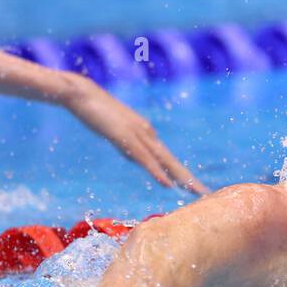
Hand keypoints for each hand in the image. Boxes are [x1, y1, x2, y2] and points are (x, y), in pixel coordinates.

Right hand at [59, 73, 207, 194]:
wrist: (81, 93)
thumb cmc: (96, 111)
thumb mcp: (116, 133)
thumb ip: (128, 145)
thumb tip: (137, 158)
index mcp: (146, 134)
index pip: (168, 159)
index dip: (181, 174)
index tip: (194, 187)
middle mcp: (148, 134)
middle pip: (172, 161)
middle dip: (189, 179)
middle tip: (206, 193)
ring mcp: (138, 135)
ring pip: (164, 161)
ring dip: (180, 178)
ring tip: (195, 191)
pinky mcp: (125, 137)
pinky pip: (144, 158)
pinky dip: (157, 172)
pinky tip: (167, 184)